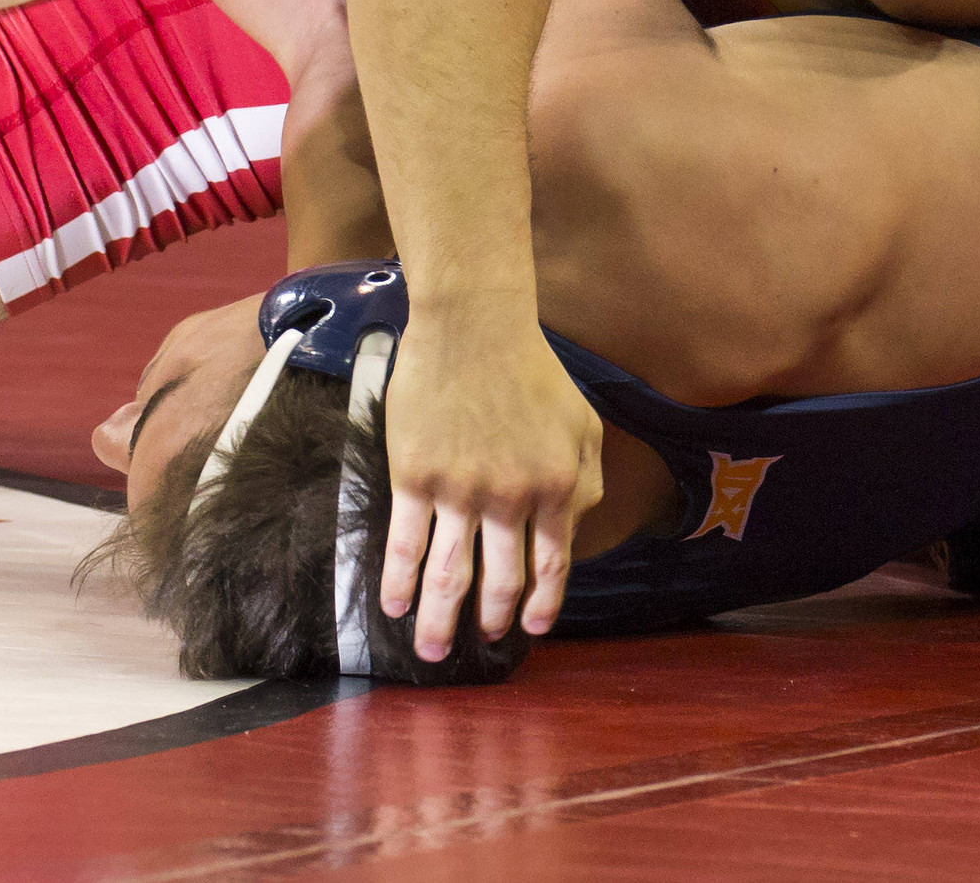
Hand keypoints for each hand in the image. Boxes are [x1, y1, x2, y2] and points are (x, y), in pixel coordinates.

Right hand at [380, 307, 603, 661]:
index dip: (542, 602)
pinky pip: (406, 543)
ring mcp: (460, 490)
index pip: (552, 562)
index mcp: (558, 486)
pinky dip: (399, 582)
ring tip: (433, 651)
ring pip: (450, 574)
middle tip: (484, 643)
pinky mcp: (414, 476)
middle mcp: (511, 497)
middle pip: (501, 578)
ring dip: (441, 620)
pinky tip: (394, 606)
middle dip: (493, 620)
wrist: (475, 326)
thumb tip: (575, 530)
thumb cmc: (533, 371)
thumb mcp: (583, 424)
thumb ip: (586, 480)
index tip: (531, 630)